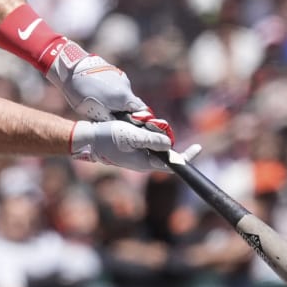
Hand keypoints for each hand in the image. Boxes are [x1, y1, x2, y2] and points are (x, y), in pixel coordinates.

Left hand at [46, 44, 172, 140]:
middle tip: (123, 122)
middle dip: (131, 113)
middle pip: (135, 104)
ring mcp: (121, 78)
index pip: (143, 112)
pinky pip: (118, 86)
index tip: (143, 128)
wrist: (71, 69)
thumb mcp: (95, 113)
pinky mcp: (114, 72)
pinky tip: (103, 96)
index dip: (144, 121)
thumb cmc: (82, 93)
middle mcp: (126, 87)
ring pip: (125, 95)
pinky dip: (115, 93)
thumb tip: (120, 127)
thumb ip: (111, 120)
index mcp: (124, 98)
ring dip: (120, 102)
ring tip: (107, 108)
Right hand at [70, 121, 198, 172]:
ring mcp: (137, 154)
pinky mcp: (131, 147)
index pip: (172, 164)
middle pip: (164, 149)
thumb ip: (152, 140)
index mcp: (146, 162)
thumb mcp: (132, 137)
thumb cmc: (109, 137)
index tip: (198, 148)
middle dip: (163, 135)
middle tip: (153, 124)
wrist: (88, 137)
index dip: (186, 157)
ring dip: (151, 130)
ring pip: (154, 142)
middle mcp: (144, 160)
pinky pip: (144, 138)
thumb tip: (170, 144)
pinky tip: (134, 123)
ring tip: (138, 123)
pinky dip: (143, 130)